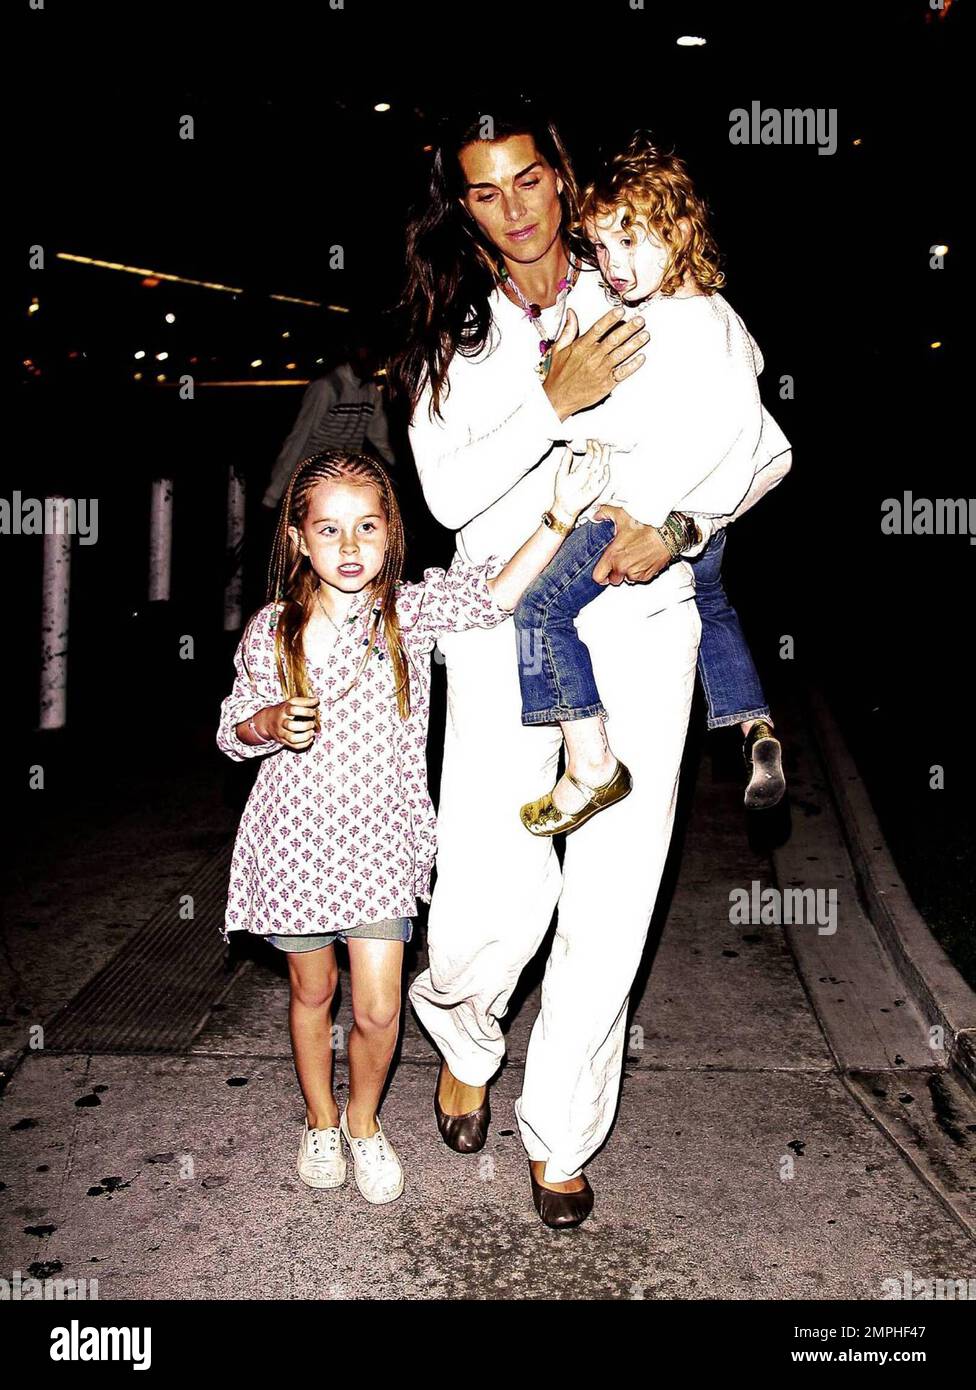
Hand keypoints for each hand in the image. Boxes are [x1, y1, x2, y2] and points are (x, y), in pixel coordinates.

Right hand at [257, 695, 319, 748]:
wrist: (267, 721)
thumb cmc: (283, 711)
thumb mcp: (291, 702)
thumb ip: (304, 701)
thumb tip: (316, 700)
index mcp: (284, 710)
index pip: (293, 710)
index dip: (305, 711)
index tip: (313, 712)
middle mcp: (281, 722)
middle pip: (291, 725)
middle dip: (305, 725)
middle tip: (312, 723)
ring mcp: (281, 733)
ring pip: (292, 738)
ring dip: (305, 736)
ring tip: (312, 732)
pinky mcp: (283, 741)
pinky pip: (294, 746)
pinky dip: (304, 744)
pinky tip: (310, 738)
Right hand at [543, 307, 648, 421]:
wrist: (558, 399)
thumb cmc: (559, 375)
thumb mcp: (558, 349)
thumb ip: (568, 330)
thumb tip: (572, 314)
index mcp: (581, 347)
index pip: (598, 329)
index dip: (610, 319)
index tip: (620, 311)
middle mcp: (593, 357)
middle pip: (614, 339)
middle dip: (629, 328)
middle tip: (640, 320)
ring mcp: (601, 370)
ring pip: (621, 354)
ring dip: (634, 344)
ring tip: (645, 335)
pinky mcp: (606, 383)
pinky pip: (622, 372)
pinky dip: (633, 365)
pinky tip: (641, 358)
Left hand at [551, 440, 611, 524]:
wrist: (563, 505)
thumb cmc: (562, 491)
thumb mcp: (562, 472)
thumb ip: (566, 460)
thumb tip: (568, 446)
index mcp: (582, 469)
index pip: (590, 456)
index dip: (591, 448)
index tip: (590, 440)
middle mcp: (590, 473)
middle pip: (597, 459)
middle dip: (598, 450)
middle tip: (598, 441)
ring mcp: (594, 480)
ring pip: (602, 467)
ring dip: (604, 458)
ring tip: (605, 448)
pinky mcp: (597, 489)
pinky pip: (604, 480)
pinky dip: (606, 473)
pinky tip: (605, 465)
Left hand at [591, 506, 672, 585]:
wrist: (668, 532)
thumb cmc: (648, 525)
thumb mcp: (622, 515)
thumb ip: (605, 513)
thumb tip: (597, 515)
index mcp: (613, 555)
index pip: (598, 576)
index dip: (600, 574)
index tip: (602, 572)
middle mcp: (623, 567)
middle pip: (613, 580)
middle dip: (615, 572)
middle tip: (619, 561)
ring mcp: (636, 573)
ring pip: (627, 579)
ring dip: (628, 572)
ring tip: (633, 558)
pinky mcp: (647, 575)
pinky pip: (639, 578)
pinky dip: (639, 572)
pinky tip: (642, 560)